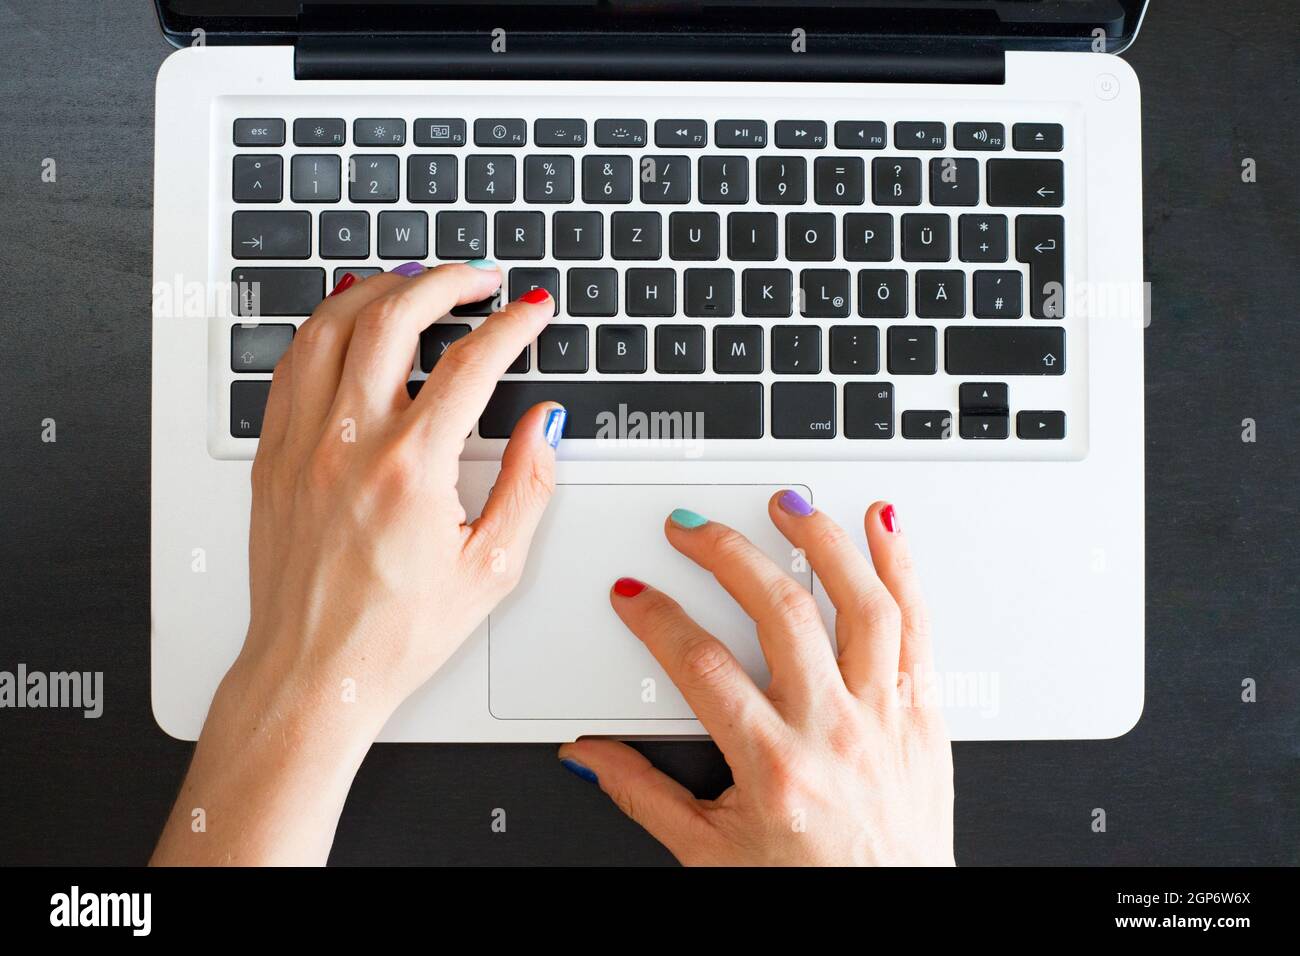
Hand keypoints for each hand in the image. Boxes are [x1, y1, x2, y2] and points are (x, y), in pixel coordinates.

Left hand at [237, 263, 560, 726]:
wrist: (315, 671)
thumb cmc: (395, 633)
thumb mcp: (492, 569)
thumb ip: (528, 486)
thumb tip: (543, 426)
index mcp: (411, 469)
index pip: (472, 363)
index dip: (512, 324)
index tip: (532, 310)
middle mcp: (350, 443)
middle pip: (395, 316)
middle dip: (446, 281)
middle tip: (480, 278)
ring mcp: (303, 444)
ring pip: (332, 325)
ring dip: (380, 288)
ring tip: (416, 280)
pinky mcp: (274, 456)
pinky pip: (291, 364)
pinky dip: (324, 326)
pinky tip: (348, 319)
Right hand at [558, 493, 954, 865]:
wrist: (894, 919)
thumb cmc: (808, 890)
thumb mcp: (708, 852)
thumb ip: (643, 794)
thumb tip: (588, 756)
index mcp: (774, 765)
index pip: (701, 665)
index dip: (656, 618)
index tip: (634, 594)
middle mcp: (833, 730)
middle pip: (779, 611)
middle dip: (726, 553)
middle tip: (690, 528)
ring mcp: (884, 714)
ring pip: (859, 602)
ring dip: (820, 541)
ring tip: (785, 504)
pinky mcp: (923, 712)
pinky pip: (918, 625)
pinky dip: (901, 567)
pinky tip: (883, 526)